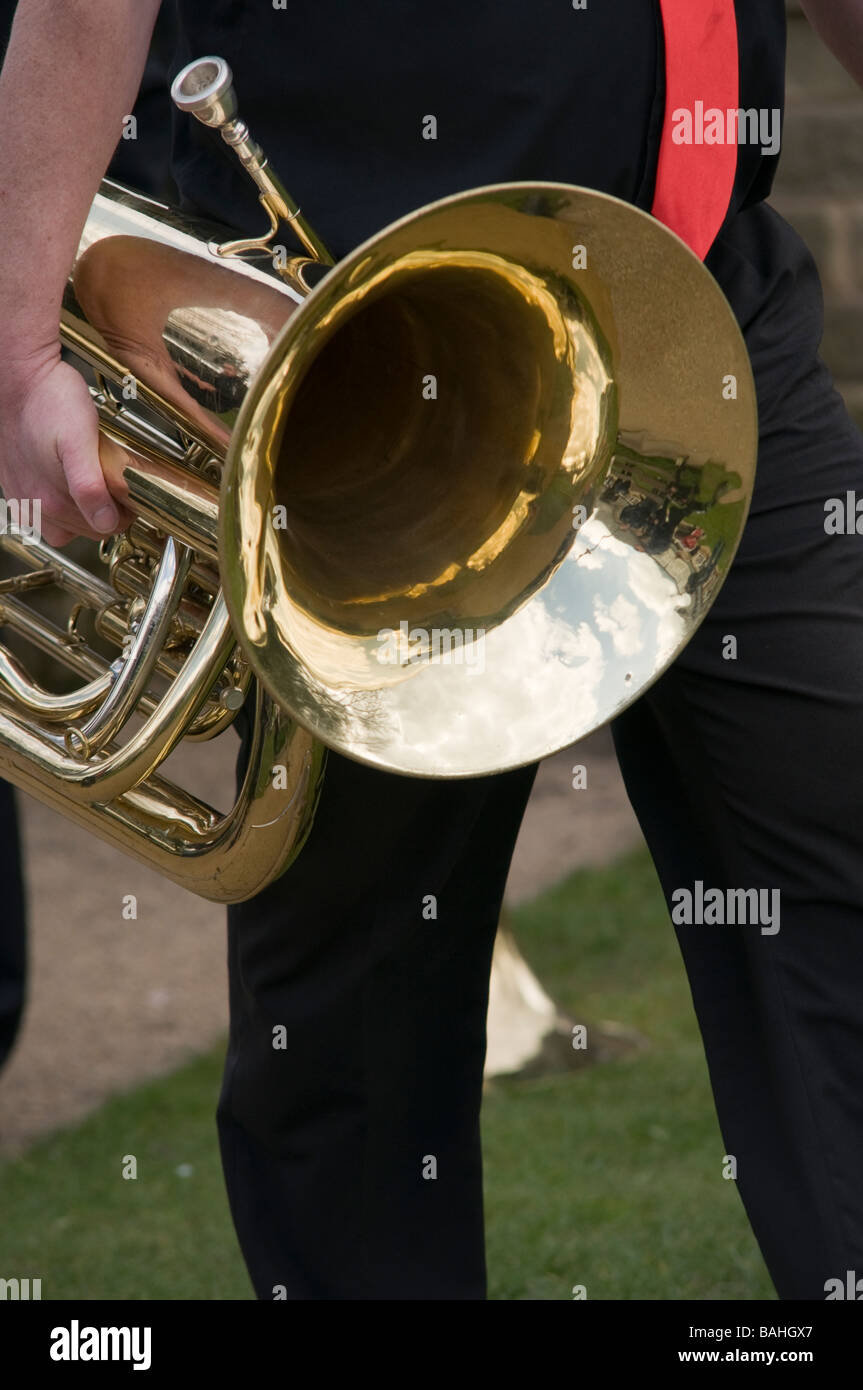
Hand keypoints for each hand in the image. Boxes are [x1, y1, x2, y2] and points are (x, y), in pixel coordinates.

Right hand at [0, 353, 132, 546]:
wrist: (18, 376)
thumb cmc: (50, 400)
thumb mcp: (80, 441)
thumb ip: (90, 486)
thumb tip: (106, 522)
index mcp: (51, 501)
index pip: (103, 528)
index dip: (125, 513)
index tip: (133, 495)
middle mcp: (34, 505)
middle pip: (85, 529)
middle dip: (106, 512)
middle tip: (119, 485)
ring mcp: (22, 494)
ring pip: (63, 524)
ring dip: (83, 511)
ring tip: (96, 483)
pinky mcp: (14, 483)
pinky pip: (41, 511)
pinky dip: (60, 503)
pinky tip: (67, 482)